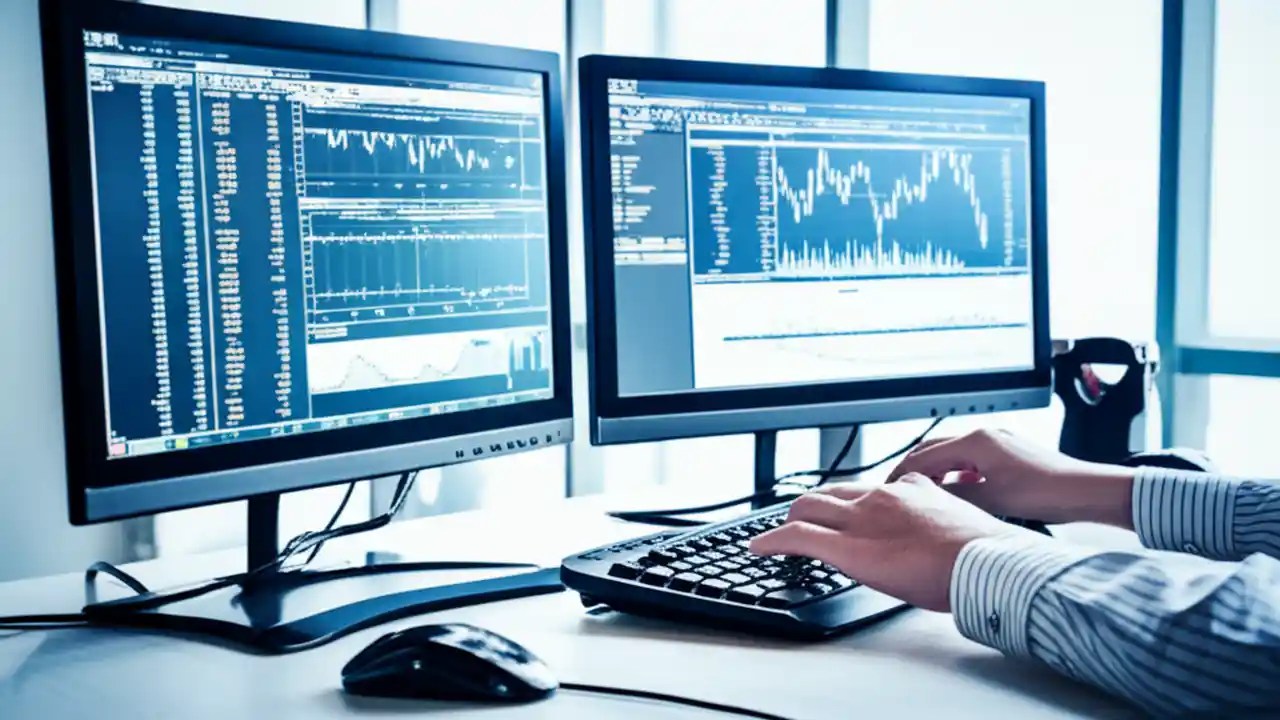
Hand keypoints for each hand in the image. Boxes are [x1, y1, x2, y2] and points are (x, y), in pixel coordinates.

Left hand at [748, 475, 1027, 611]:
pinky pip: (798, 537)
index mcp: (911, 490)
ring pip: (808, 508)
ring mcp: (861, 519)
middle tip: (802, 518)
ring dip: (790, 519)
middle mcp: (881, 497)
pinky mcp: (847, 547)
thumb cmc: (985, 554)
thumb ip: (937, 523)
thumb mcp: (960, 525)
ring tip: (776, 532)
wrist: (989, 563)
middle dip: (812, 506)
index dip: (850, 502)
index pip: (869, 490)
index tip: (845, 511)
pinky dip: (773, 539)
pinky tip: (760, 547)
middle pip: (831, 493)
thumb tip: (936, 539)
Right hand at [888, 430, 1136, 527]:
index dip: (902, 474)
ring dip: (938, 473)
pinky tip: (961, 492)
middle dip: (914, 469)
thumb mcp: (990, 500)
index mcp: (976, 441)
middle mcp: (985, 436)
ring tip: (927, 493)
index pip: (925, 456)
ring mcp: (999, 442)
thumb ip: (954, 498)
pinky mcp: (1011, 453)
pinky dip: (960, 474)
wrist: (1085, 491)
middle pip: (936, 450)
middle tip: (898, 489)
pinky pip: (973, 460)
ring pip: (955, 455)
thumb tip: (928, 500)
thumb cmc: (1045, 494)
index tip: (887, 489)